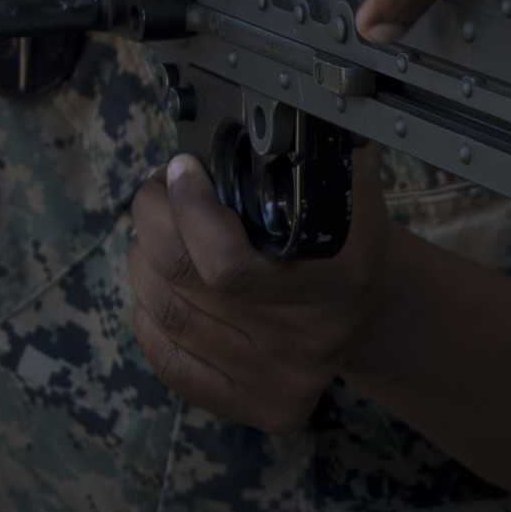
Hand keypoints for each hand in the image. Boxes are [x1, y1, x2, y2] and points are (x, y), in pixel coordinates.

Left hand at [128, 156, 401, 430]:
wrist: (368, 309)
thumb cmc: (343, 241)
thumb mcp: (347, 195)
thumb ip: (315, 156)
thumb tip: (280, 105)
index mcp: (335, 284)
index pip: (228, 266)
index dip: (186, 211)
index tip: (180, 170)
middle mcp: (308, 341)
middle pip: (186, 285)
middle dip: (152, 223)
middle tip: (156, 193)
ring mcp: (280, 380)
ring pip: (168, 316)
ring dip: (142, 261)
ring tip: (151, 232)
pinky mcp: (255, 407)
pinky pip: (169, 361)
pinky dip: (147, 315)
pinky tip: (155, 284)